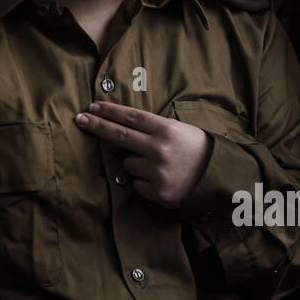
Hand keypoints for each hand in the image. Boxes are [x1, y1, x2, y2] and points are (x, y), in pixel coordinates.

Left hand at [74, 101, 209, 207]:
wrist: (218, 178)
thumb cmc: (196, 149)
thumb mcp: (178, 130)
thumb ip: (152, 129)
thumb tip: (120, 125)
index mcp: (166, 130)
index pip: (131, 117)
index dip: (109, 111)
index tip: (92, 107)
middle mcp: (160, 149)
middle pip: (120, 135)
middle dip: (97, 126)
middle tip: (80, 119)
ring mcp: (158, 172)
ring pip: (128, 164)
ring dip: (135, 163)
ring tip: (159, 164)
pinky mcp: (159, 193)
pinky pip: (138, 184)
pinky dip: (145, 182)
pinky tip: (163, 178)